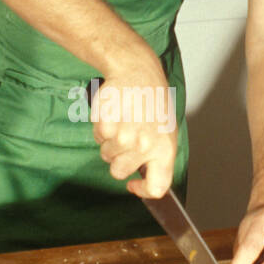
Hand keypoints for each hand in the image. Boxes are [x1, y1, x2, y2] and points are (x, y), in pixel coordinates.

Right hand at [92, 74, 177, 198]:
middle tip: (126, 138)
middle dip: (118, 158)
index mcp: (165, 150)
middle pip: (119, 172)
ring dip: (109, 142)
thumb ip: (157, 158)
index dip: (143, 191)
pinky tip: (114, 114)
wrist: (138, 73)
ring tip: (122, 121)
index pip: (157, 187)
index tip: (133, 185)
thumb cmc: (153, 103)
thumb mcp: (165, 132)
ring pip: (106, 155)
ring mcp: (124, 136)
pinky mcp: (106, 124)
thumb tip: (145, 182)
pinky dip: (101, 128)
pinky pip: (97, 138)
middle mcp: (145, 146)